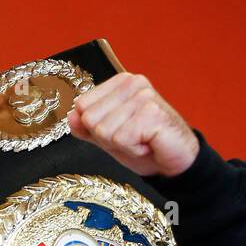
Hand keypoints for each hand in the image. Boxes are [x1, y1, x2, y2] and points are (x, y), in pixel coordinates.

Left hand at [66, 72, 199, 177]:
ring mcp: (143, 96)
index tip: (120, 130)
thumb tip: (71, 116)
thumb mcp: (108, 137)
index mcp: (120, 82)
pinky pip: (121, 139)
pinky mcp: (152, 113)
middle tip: (133, 137)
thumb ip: (86, 126)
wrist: (175, 162)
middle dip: (108, 138)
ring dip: (123, 145)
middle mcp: (132, 83)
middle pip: (90, 119)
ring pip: (104, 131)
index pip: (82, 106)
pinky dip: (133, 149)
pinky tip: (149, 144)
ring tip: (142, 140)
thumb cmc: (144, 145)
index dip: (96, 127)